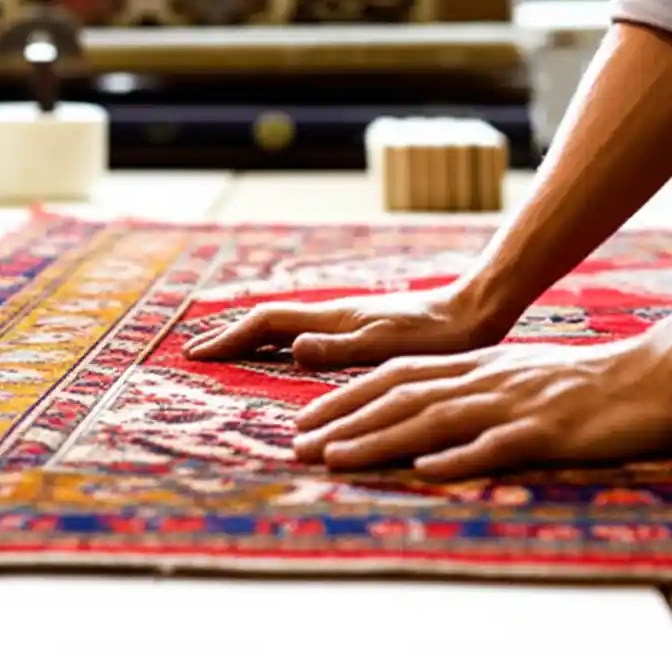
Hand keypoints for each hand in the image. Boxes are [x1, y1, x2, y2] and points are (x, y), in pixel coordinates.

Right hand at [182, 286, 504, 369]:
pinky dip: (280, 345)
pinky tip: (286, 358)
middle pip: (268, 321)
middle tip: (195, 352)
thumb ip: (340, 348)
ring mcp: (346, 321)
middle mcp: (333, 315)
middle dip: (229, 335)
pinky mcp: (363, 331)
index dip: (229, 339)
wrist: (475, 313)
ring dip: (251, 339)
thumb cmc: (438, 336)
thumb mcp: (389, 346)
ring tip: (228, 352)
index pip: (266, 323)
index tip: (197, 356)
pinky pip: (306, 337)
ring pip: (285, 328)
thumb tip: (290, 349)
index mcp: (333, 318)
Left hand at [290, 338, 671, 479]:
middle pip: (403, 398)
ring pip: (436, 420)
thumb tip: (426, 412)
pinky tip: (428, 471)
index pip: (398, 378)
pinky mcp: (548, 430)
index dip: (347, 397)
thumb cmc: (585, 382)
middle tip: (298, 446)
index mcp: (477, 367)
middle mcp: (486, 380)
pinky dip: (460, 457)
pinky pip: (498, 445)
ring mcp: (515, 404)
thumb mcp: (518, 375)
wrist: (652, 377)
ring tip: (337, 458)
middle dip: (345, 421)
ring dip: (381, 440)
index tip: (306, 420)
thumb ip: (472, 388)